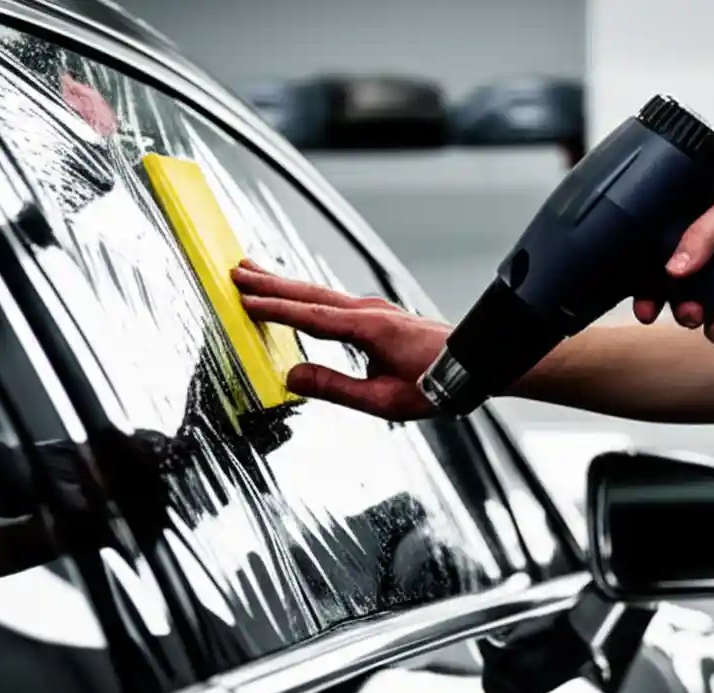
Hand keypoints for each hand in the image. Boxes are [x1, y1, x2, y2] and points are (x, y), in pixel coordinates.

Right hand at [231, 260, 448, 420]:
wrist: (478, 364)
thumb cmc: (437, 385)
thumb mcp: (384, 400)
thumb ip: (335, 388)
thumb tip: (292, 376)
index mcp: (370, 329)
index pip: (311, 317)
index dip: (275, 309)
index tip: (242, 301)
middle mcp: (370, 312)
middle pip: (310, 294)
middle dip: (270, 283)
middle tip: (235, 271)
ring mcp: (375, 310)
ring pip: (320, 292)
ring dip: (286, 283)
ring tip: (255, 273)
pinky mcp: (380, 316)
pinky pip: (333, 300)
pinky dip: (307, 294)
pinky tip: (298, 295)